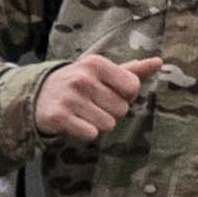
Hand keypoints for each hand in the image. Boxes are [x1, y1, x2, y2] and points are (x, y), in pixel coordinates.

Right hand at [31, 52, 159, 146]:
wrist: (38, 94)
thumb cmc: (79, 83)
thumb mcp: (101, 72)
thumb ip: (132, 70)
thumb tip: (159, 62)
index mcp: (96, 64)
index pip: (133, 87)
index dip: (126, 95)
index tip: (109, 92)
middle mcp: (83, 78)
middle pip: (122, 109)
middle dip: (111, 111)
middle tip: (93, 104)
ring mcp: (70, 98)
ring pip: (108, 124)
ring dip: (99, 123)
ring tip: (84, 113)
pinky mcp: (59, 116)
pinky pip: (91, 134)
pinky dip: (85, 132)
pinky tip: (75, 122)